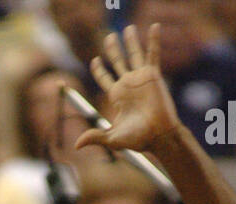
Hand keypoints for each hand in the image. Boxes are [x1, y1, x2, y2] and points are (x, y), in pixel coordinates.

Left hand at [76, 25, 179, 155]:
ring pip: (134, 53)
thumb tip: (76, 145)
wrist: (159, 135)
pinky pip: (153, 53)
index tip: (95, 60)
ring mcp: (141, 78)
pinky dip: (154, 40)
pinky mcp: (153, 75)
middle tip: (109, 37)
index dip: (98, 69)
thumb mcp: (113, 138)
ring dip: (131, 40)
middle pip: (117, 61)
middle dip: (112, 49)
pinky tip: (155, 27)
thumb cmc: (138, 139)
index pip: (104, 78)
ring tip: (128, 27)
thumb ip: (95, 137)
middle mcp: (128, 84)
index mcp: (117, 96)